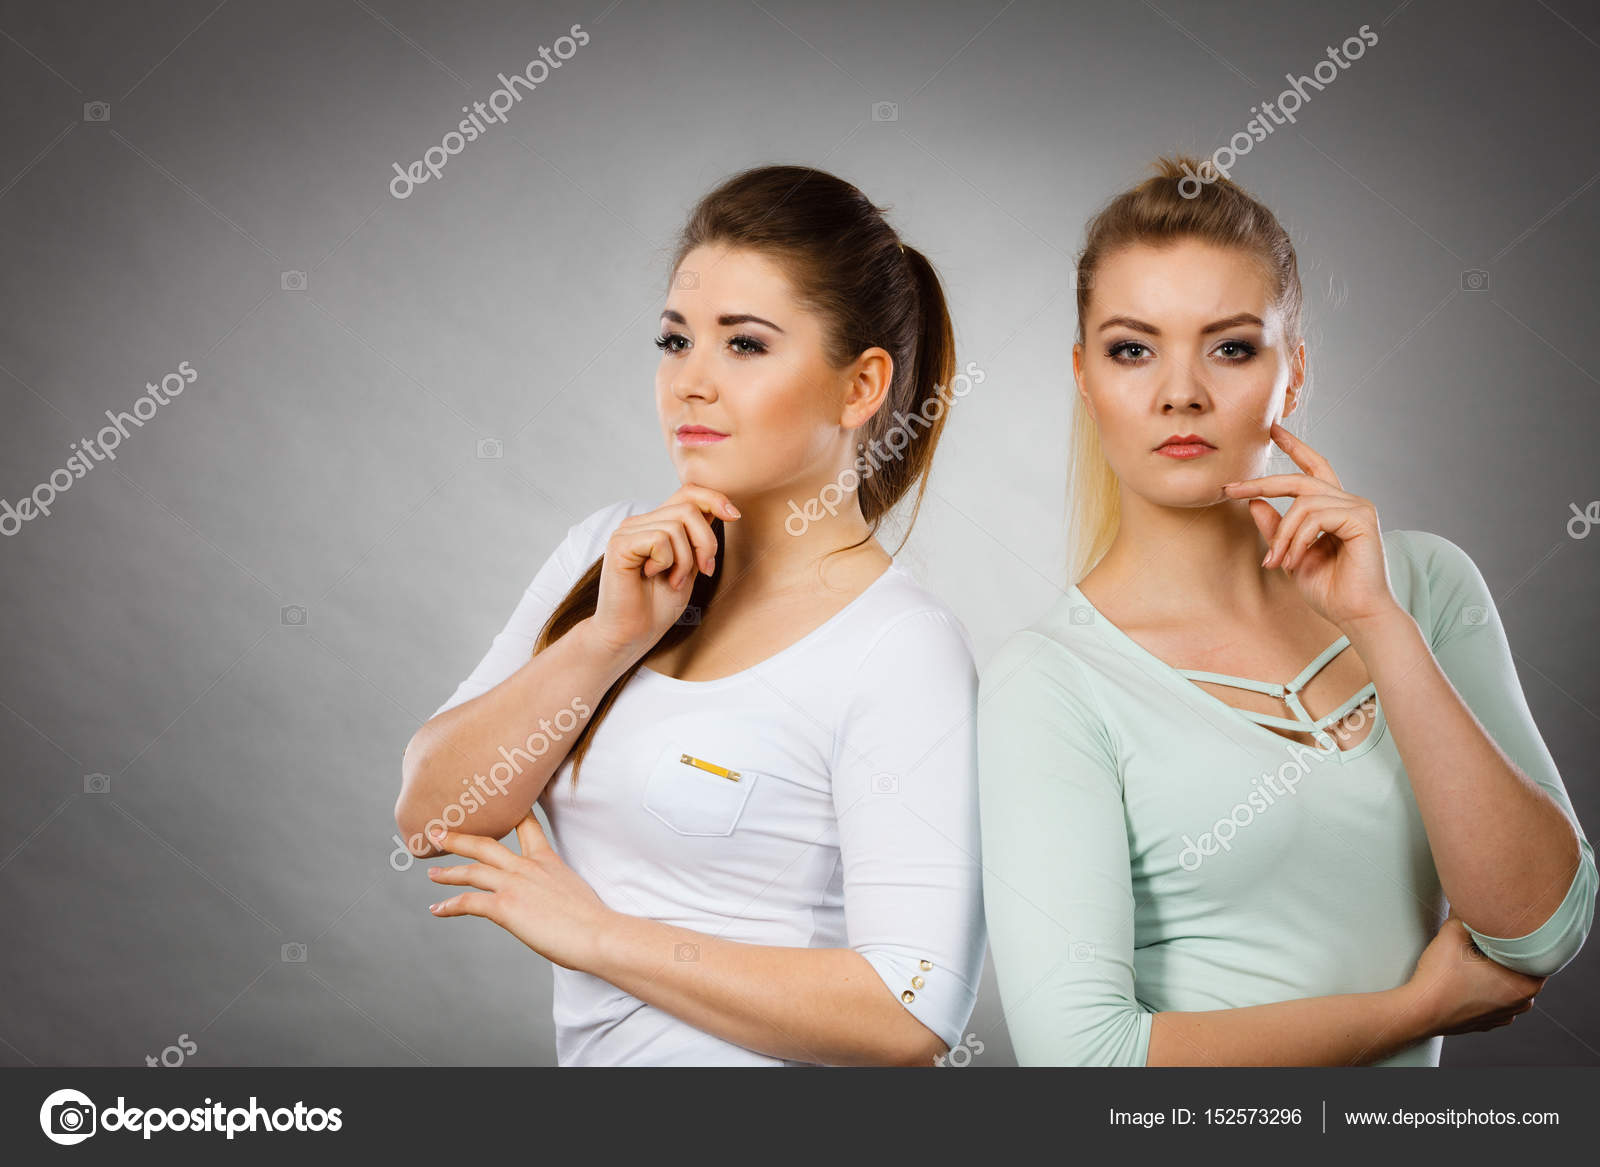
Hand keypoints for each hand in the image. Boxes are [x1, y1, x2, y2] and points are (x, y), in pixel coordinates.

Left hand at [425, 813, 614, 971]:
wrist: (598, 933)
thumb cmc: (595, 921)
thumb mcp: (576, 892)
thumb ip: (558, 890)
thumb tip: (556, 904)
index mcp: (548, 860)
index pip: (527, 827)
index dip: (510, 814)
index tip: (496, 807)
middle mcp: (527, 866)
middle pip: (486, 844)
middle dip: (459, 838)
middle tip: (438, 833)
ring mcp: (514, 884)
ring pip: (472, 870)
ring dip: (449, 871)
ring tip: (431, 872)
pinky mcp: (505, 906)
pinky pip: (468, 902)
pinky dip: (450, 905)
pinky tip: (438, 910)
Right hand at [588, 484, 740, 657]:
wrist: (632, 634)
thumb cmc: (659, 605)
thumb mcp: (690, 565)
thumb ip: (699, 538)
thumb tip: (725, 509)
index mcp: (656, 523)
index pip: (688, 492)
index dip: (714, 499)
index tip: (735, 516)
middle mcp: (640, 522)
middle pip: (689, 508)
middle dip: (706, 541)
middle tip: (703, 571)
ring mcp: (627, 531)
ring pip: (677, 525)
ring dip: (686, 560)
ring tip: (674, 580)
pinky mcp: (619, 544)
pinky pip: (660, 539)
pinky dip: (667, 562)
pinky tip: (653, 576)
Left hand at [1221, 421, 1401, 628]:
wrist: (1355, 614)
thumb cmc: (1328, 590)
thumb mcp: (1289, 555)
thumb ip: (1274, 529)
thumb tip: (1253, 502)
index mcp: (1333, 507)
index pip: (1313, 467)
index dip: (1294, 447)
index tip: (1273, 429)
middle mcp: (1348, 501)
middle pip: (1299, 479)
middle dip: (1262, 483)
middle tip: (1230, 490)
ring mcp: (1358, 507)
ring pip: (1303, 503)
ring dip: (1283, 535)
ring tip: (1278, 562)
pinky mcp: (1362, 518)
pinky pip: (1315, 516)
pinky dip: (1298, 540)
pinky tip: (1294, 561)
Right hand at [1404, 913, 1545, 1036]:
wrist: (1419, 1011)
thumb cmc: (1440, 979)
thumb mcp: (1453, 933)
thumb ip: (1466, 913)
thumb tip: (1468, 899)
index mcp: (1525, 983)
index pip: (1538, 951)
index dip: (1522, 933)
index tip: (1507, 922)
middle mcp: (1521, 1002)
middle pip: (1522, 967)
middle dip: (1506, 950)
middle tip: (1487, 933)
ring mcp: (1505, 1014)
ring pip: (1508, 983)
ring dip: (1496, 969)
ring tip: (1474, 955)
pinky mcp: (1487, 1021)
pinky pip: (1495, 997)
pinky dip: (1486, 986)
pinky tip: (1468, 976)